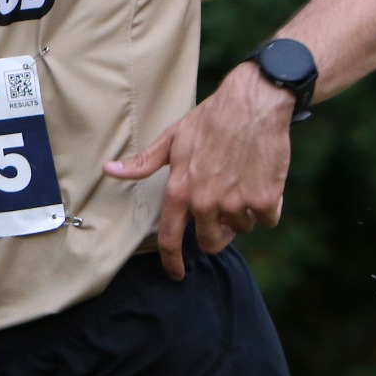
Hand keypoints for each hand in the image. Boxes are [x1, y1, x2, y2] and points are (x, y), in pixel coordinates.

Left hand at [103, 62, 293, 278]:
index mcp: (180, 189)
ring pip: (241, 228)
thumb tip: (109, 170)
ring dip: (243, 214)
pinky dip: (266, 206)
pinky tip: (262, 181)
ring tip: (242, 181)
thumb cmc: (211, 118)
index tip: (176, 273)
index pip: (170, 238)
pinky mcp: (265, 199)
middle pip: (211, 242)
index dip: (172, 261)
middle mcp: (206, 201)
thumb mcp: (172, 137)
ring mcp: (236, 202)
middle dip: (217, 232)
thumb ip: (143, 163)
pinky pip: (266, 220)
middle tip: (223, 208)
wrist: (254, 102)